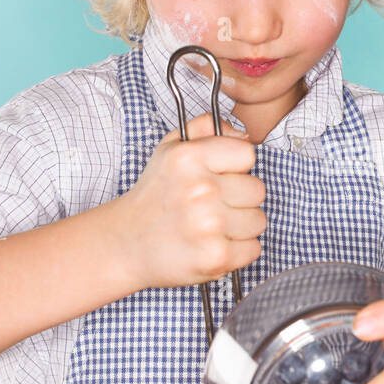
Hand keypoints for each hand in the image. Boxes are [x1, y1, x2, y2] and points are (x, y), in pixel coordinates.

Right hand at [110, 114, 265, 289]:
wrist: (126, 243)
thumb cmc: (154, 196)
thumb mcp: (170, 148)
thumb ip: (205, 127)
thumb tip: (244, 135)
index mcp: (189, 157)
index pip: (247, 154)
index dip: (235, 168)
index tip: (218, 177)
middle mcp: (200, 189)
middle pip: (257, 190)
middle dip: (238, 198)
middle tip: (211, 206)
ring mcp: (209, 225)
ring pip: (258, 221)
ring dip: (240, 226)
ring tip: (210, 226)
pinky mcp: (216, 256)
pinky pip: (253, 248)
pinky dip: (238, 250)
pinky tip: (212, 244)